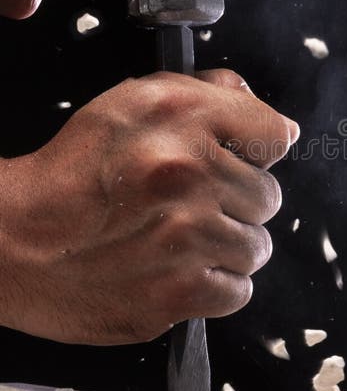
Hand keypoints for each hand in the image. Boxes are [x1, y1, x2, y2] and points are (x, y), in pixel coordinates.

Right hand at [0, 69, 298, 344]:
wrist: (12, 241)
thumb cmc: (72, 174)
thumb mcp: (131, 105)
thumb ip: (209, 96)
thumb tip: (276, 121)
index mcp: (180, 117)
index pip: (276, 134)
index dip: (255, 151)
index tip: (237, 161)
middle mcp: (187, 172)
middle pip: (268, 197)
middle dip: (235, 201)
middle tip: (188, 206)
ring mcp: (185, 237)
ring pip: (257, 247)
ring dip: (226, 247)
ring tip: (180, 241)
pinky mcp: (177, 293)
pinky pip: (238, 291)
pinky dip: (214, 287)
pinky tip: (178, 271)